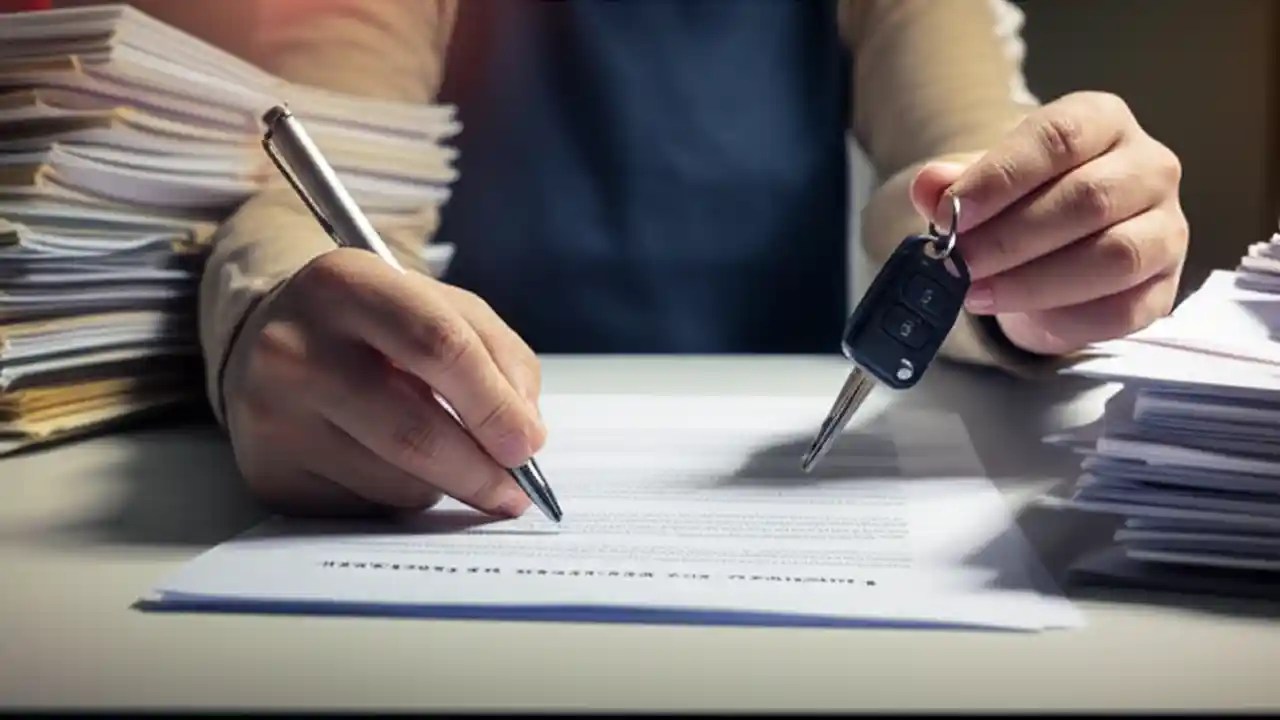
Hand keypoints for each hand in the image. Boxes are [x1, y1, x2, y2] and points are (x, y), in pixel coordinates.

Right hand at [221, 248, 545, 517]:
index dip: (494, 403)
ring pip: (396, 482)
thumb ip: (497, 354)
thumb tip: (524, 435)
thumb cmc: (373, 325)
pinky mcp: (270, 473)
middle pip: (414, 432)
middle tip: (515, 490)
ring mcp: (273, 417)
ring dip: (442, 483)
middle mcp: (295, 349)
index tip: (528, 444)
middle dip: (481, 471)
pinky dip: (400, 497)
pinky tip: (388, 464)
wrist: (270, 341)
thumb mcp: (437, 305)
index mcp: (346, 285)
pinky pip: (366, 507)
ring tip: (440, 455)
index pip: (439, 347)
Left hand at [909, 91, 1188, 354]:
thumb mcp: (984, 181)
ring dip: (1034, 282)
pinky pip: (1121, 310)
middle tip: (958, 262)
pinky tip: (1020, 319)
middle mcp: (1149, 167)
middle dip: (1010, 238)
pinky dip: (1064, 320)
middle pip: (1087, 199)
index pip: (1058, 137)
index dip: (1001, 177)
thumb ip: (956, 182)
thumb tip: (928, 186)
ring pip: (1114, 257)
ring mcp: (1167, 228)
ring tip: (977, 292)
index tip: (952, 213)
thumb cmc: (1024, 199)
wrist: (1059, 246)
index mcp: (1103, 121)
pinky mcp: (1164, 287)